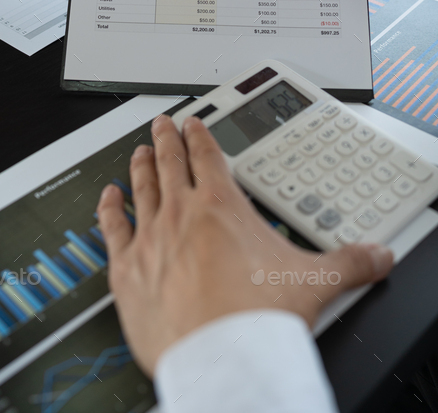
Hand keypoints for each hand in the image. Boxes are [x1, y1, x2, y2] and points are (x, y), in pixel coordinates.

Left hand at [97, 113, 392, 376]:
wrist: (222, 359)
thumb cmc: (259, 318)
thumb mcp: (314, 282)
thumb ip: (348, 264)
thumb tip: (376, 257)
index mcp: (221, 207)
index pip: (207, 157)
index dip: (199, 136)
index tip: (193, 124)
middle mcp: (181, 214)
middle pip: (170, 164)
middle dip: (166, 140)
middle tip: (161, 125)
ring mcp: (150, 240)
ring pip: (141, 189)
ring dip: (140, 167)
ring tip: (139, 152)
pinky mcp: (127, 271)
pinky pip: (111, 230)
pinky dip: (107, 210)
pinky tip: (106, 197)